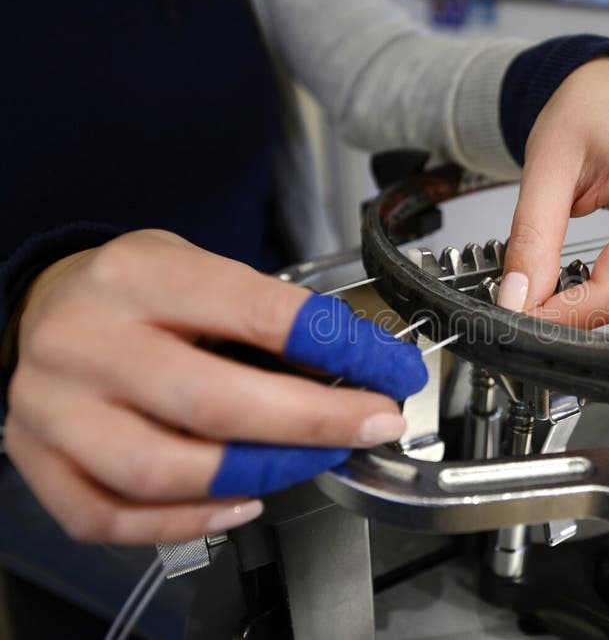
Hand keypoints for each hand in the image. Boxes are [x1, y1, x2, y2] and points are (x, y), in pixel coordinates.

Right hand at [3, 230, 423, 543]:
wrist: (46, 306)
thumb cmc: (136, 292)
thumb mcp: (199, 269)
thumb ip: (266, 314)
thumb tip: (354, 370)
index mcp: (139, 276)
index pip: (260, 313)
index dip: (340, 348)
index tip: (388, 370)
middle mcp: (87, 339)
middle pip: (214, 401)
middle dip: (315, 422)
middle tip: (371, 424)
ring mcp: (54, 406)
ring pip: (163, 470)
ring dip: (261, 475)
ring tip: (313, 461)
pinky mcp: (37, 459)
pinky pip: (111, 515)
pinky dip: (186, 521)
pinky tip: (240, 502)